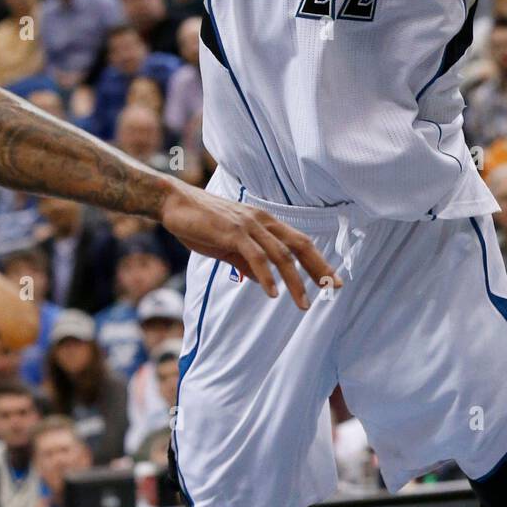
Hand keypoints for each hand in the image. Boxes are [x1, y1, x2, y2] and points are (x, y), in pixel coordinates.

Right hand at [160, 182, 341, 309]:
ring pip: (281, 255)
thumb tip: (262, 280)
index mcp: (264, 223)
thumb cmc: (199, 223)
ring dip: (295, 281)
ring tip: (304, 304)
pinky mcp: (233, 232)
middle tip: (333, 288)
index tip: (332, 280)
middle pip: (299, 246)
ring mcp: (248, 225)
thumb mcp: (227, 246)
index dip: (318, 261)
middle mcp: (262, 221)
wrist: (174, 202)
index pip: (299, 242)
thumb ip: (245, 261)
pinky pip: (255, 256)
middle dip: (318, 268)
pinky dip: (266, 275)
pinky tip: (273, 292)